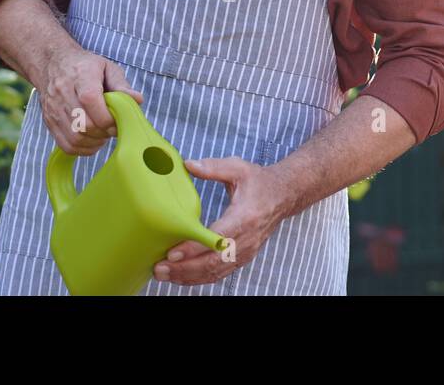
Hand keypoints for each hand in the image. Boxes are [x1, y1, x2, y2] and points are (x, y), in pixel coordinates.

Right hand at [38, 45, 142, 155]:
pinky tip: (93, 140)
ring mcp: (53, 109)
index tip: (118, 120)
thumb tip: (138, 100)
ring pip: (75, 137)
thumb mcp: (107, 67)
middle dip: (104, 131)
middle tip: (113, 128)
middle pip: (84, 123)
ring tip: (104, 134)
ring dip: (95, 141)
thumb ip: (122, 85)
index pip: (90, 100)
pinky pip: (66, 145)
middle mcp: (62, 92)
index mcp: (80, 75)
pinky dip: (83, 149)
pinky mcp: (49, 121)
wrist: (53, 64)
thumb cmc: (85, 66)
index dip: (107, 117)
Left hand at [153, 157, 290, 285]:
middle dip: (185, 267)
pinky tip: (181, 277)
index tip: (173, 251)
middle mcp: (247, 239)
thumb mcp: (238, 168)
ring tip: (163, 274)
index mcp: (245, 216)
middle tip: (159, 268)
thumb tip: (187, 164)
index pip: (218, 238)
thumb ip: (213, 167)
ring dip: (188, 276)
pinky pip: (220, 273)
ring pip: (215, 271)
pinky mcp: (243, 257)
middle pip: (214, 261)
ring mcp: (246, 251)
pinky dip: (199, 278)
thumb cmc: (259, 182)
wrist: (284, 196)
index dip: (195, 247)